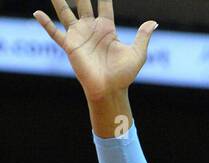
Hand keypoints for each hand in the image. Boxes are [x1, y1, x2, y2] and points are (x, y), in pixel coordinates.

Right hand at [33, 2, 157, 102]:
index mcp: (106, 28)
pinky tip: (37, 13)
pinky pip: (54, 33)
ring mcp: (79, 36)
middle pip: (83, 3)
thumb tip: (153, 22)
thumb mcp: (137, 54)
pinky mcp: (70, 46)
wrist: (110, 90)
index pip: (104, 4)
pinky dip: (45, 24)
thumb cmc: (124, 75)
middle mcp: (91, 29)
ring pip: (65, 13)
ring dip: (58, 1)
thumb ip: (142, 36)